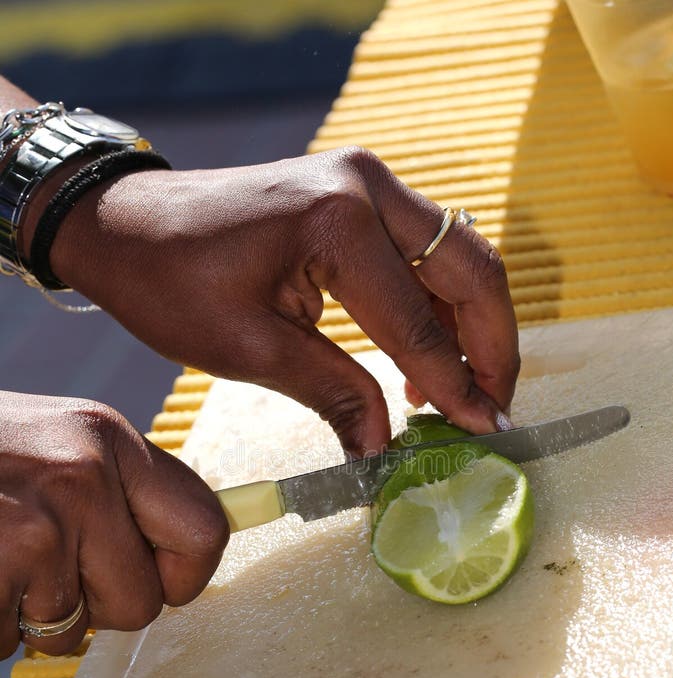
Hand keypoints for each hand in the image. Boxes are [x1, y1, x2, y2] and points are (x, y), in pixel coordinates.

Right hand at [0, 391, 227, 659]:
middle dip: (94, 608)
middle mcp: (82, 478)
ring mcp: (32, 529)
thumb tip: (180, 561)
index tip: (158, 582)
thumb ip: (119, 491)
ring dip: (28, 618)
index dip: (185, 575)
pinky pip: (6, 645)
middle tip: (45, 571)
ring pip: (69, 635)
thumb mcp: (56, 441)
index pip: (205, 530)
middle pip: (140, 604)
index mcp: (110, 440)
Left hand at [49, 147, 519, 456]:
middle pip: (471, 269)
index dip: (458, 386)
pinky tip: (425, 356)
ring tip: (460, 392)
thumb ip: (334, 394)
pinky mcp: (357, 193)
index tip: (488, 432)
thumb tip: (384, 449)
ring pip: (457, 255)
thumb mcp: (250, 350)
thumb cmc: (171, 283)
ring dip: (471, 323)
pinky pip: (424, 250)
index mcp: (338, 224)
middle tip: (494, 407)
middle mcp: (367, 187)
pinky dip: (438, 303)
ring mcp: (366, 182)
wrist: (127, 224)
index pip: (420, 323)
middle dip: (493, 345)